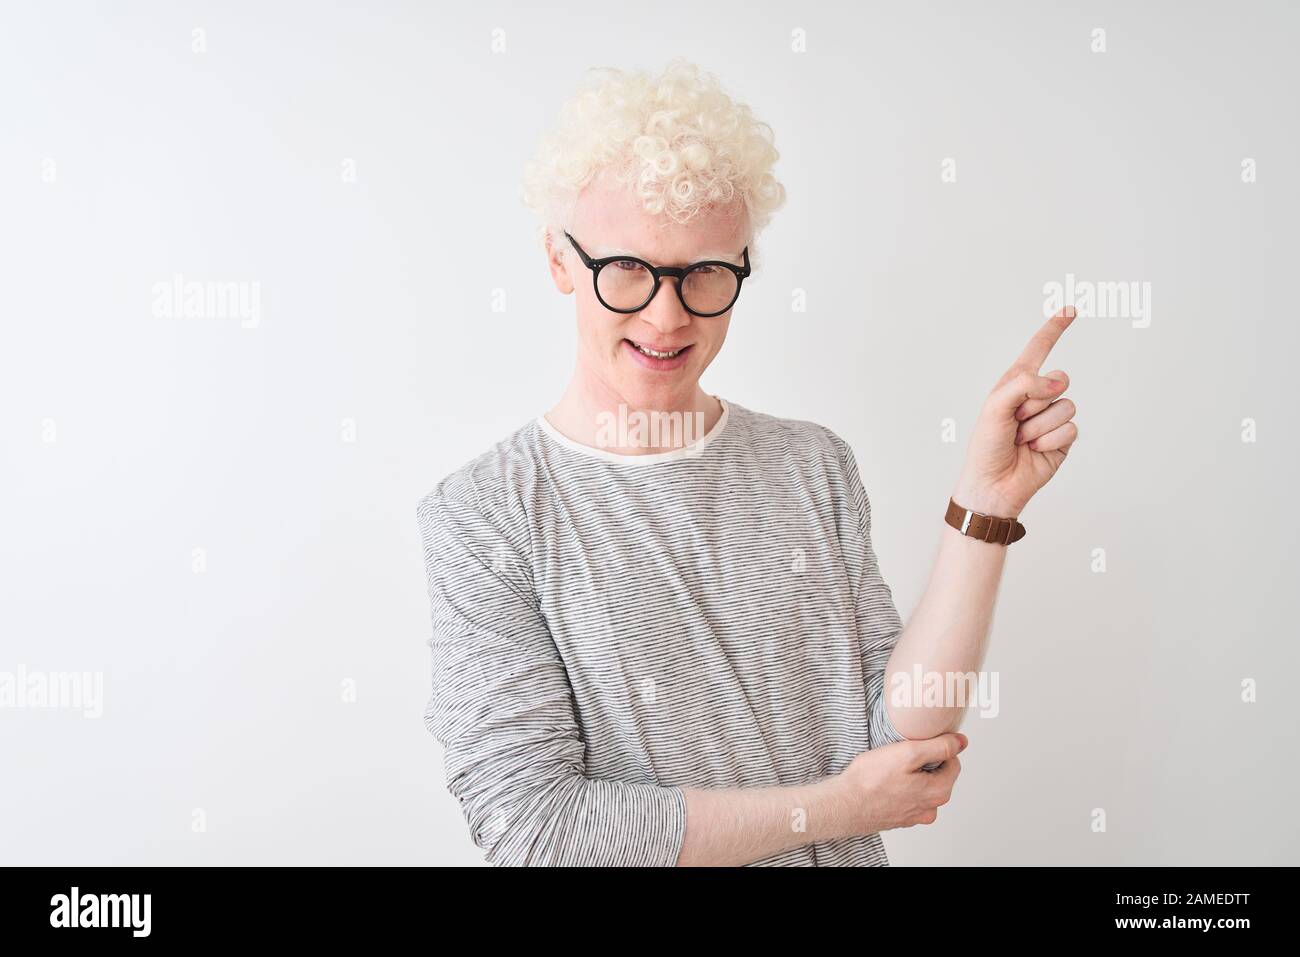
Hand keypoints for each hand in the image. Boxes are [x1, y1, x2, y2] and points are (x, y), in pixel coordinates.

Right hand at [831, 733, 966, 835]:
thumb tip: (961, 742)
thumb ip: (939, 746)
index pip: (953, 761)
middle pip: (939, 775)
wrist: (843, 805)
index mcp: (939, 793)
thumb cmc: (870, 781)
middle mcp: (930, 809)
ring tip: (890, 769)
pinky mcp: (899, 818)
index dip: (937, 747)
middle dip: (924, 762)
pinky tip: (884, 782)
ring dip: (912, 776)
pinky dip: (900, 788)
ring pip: (923, 787)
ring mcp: (914, 816)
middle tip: (900, 755)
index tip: (917, 744)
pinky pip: (907, 797)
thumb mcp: (908, 753)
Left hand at [952, 307, 1079, 517]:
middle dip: (1034, 401)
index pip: (1038, 349)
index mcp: (1015, 383)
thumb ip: (1023, 384)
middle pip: (1060, 379)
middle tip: (1014, 422)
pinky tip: (1034, 450)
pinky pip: (1070, 428)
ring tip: (1021, 439)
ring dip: (1040, 425)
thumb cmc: (987, 447)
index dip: (1054, 329)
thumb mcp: (995, 407)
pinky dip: (1050, 440)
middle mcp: (1036, 397)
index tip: (1070, 310)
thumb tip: (1059, 382)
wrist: (993, 484)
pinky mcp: (1064, 438)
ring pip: (1065, 405)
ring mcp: (1052, 417)